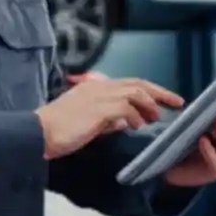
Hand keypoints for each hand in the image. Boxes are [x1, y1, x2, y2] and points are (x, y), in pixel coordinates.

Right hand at [36, 78, 183, 159]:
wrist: (39, 132)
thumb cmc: (59, 130)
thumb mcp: (89, 123)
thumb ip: (108, 119)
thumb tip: (127, 121)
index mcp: (94, 86)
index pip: (129, 84)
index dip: (150, 90)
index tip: (165, 99)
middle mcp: (98, 86)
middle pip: (137, 83)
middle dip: (160, 92)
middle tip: (177, 102)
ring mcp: (98, 95)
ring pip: (135, 92)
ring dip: (148, 105)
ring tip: (155, 117)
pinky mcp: (99, 108)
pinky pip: (127, 108)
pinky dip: (135, 116)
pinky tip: (137, 125)